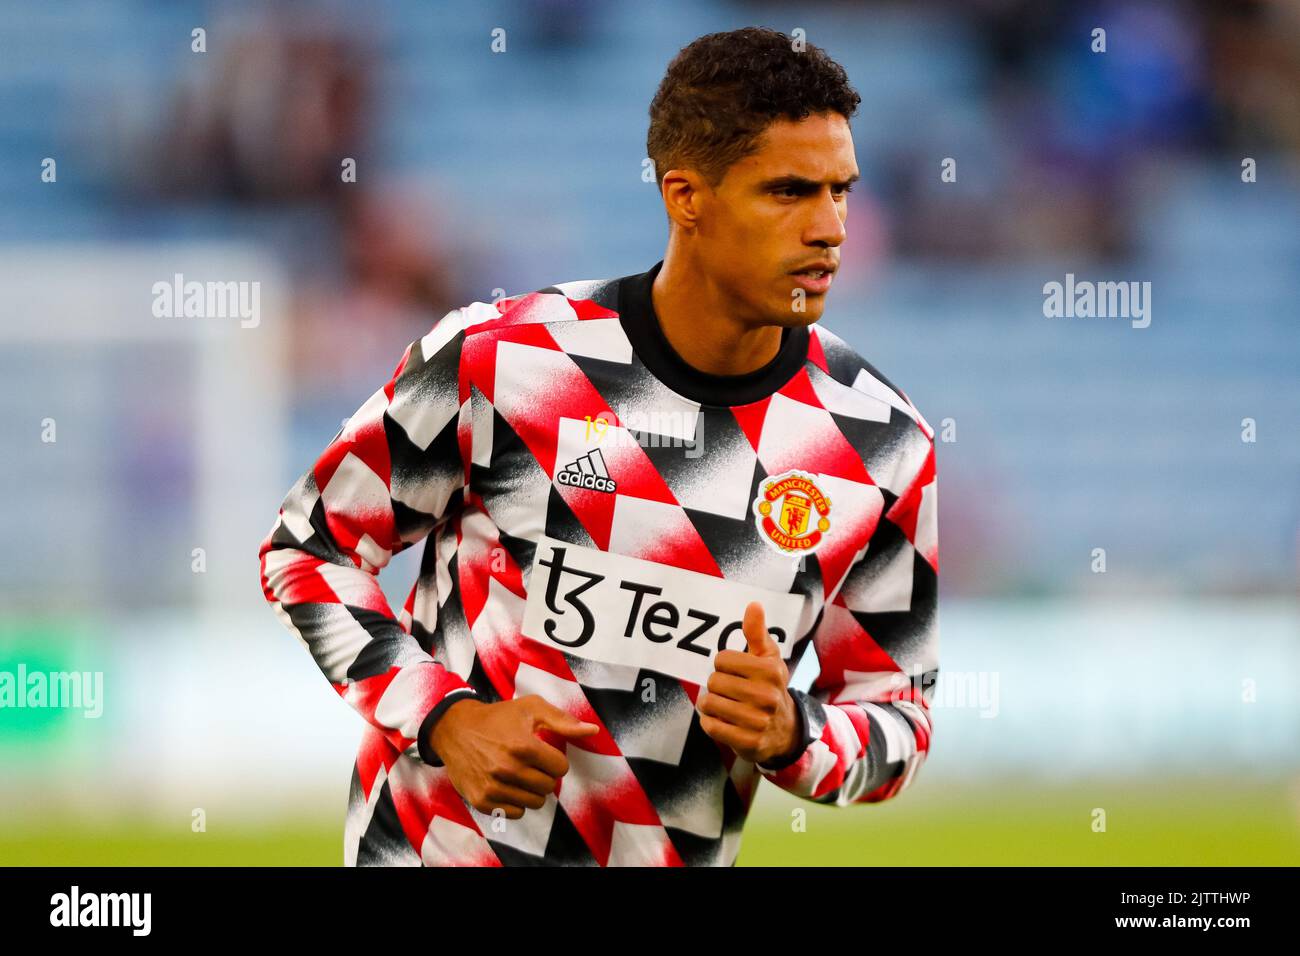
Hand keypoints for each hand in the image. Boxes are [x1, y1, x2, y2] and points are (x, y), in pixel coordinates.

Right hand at [428, 694, 599, 819]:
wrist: (455, 729)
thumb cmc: (498, 717)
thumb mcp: (531, 708)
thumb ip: (563, 721)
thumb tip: (593, 731)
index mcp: (523, 746)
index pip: (561, 768)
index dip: (556, 760)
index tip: (544, 752)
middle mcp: (507, 769)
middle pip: (548, 787)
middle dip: (545, 775)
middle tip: (532, 763)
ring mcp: (493, 787)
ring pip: (534, 802)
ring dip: (532, 790)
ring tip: (520, 773)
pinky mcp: (481, 800)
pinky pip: (515, 813)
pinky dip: (516, 801)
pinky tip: (508, 785)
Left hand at [697, 601, 800, 765]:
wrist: (785, 730)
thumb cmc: (771, 687)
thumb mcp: (768, 658)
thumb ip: (757, 631)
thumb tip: (753, 605)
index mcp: (771, 671)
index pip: (722, 659)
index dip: (724, 665)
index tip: (735, 672)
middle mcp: (767, 696)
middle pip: (713, 681)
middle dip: (716, 686)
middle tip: (729, 691)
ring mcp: (758, 721)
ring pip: (709, 703)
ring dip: (710, 704)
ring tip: (724, 705)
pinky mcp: (749, 741)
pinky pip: (711, 726)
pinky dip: (710, 722)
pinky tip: (722, 720)